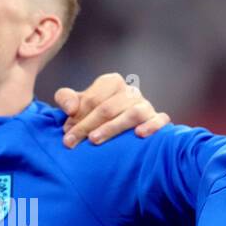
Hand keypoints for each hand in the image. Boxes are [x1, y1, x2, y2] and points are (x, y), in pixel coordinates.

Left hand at [54, 73, 170, 147]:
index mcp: (111, 82)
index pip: (93, 99)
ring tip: (94, 140)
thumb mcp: (76, 103)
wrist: (116, 124)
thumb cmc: (94, 113)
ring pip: (132, 113)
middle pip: (108, 108)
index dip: (77, 116)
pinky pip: (160, 119)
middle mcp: (130, 91)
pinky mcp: (157, 118)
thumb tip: (71, 109)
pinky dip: (152, 126)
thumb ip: (65, 98)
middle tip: (71, 142)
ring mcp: (145, 104)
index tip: (66, 132)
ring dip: (112, 127)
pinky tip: (139, 134)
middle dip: (87, 126)